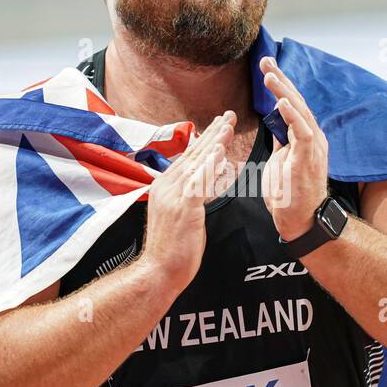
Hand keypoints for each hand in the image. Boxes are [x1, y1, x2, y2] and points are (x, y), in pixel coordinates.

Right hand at [140, 111, 235, 291]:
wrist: (158, 272)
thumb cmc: (172, 249)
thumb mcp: (180, 216)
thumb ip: (189, 197)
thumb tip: (202, 185)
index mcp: (164, 187)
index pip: (188, 158)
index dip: (205, 140)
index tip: (218, 125)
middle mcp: (166, 186)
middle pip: (193, 154)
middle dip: (212, 133)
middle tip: (227, 114)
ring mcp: (173, 196)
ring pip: (197, 163)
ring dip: (214, 142)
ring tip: (228, 125)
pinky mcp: (183, 208)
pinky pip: (199, 182)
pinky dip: (210, 165)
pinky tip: (220, 152)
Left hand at [259, 56, 328, 239]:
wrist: (300, 221)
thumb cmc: (289, 194)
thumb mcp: (281, 161)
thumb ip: (282, 141)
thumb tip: (275, 123)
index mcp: (304, 137)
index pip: (291, 104)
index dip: (280, 85)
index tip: (266, 68)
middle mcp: (312, 137)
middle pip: (296, 102)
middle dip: (281, 80)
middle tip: (265, 61)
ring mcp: (313, 147)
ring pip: (300, 112)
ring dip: (284, 92)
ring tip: (270, 75)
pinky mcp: (309, 159)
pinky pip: (302, 133)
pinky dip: (292, 116)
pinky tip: (281, 102)